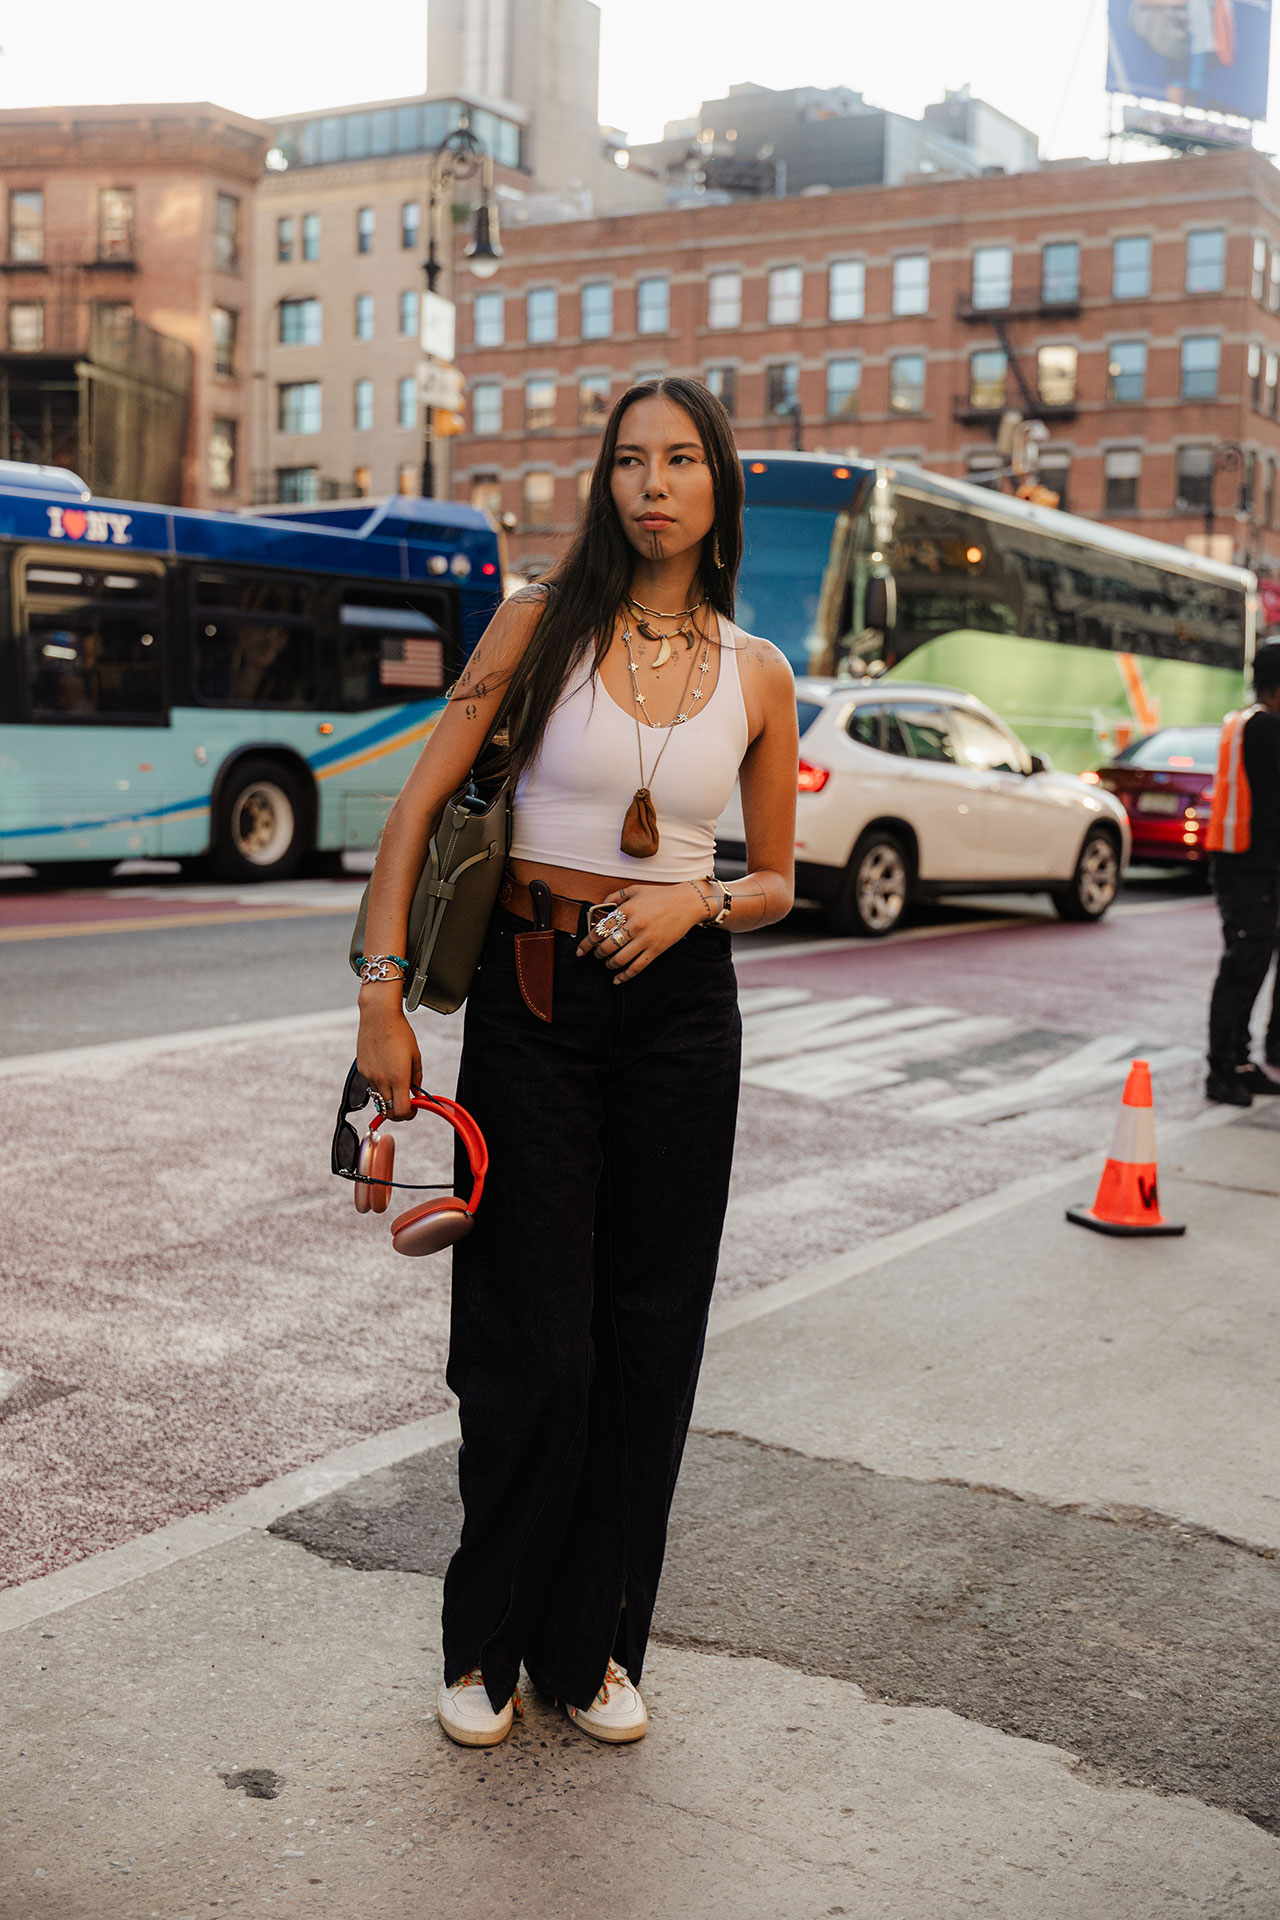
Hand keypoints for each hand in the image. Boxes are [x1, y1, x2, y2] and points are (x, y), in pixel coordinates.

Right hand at [356, 993, 421, 1119]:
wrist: (379, 1016)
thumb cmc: (400, 1033)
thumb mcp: (415, 1056)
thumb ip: (416, 1078)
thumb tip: (416, 1094)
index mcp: (399, 1078)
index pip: (402, 1111)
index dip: (410, 1114)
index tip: (414, 1109)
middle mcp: (382, 1080)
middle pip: (389, 1110)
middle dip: (398, 1112)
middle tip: (406, 1104)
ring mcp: (370, 1076)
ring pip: (379, 1098)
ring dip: (389, 1097)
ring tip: (396, 1081)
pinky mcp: (362, 1069)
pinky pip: (372, 1085)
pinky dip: (380, 1084)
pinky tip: (385, 1068)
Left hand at [576, 881, 706, 982]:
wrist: (687, 903)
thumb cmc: (661, 895)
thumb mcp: (636, 889)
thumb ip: (616, 896)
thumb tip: (600, 904)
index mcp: (627, 910)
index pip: (600, 929)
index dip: (587, 942)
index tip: (581, 950)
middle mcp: (634, 925)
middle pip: (607, 946)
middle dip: (598, 954)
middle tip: (597, 955)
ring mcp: (645, 939)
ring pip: (620, 959)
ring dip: (609, 964)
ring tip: (608, 964)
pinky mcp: (656, 950)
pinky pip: (637, 967)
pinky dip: (625, 976)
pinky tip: (617, 979)